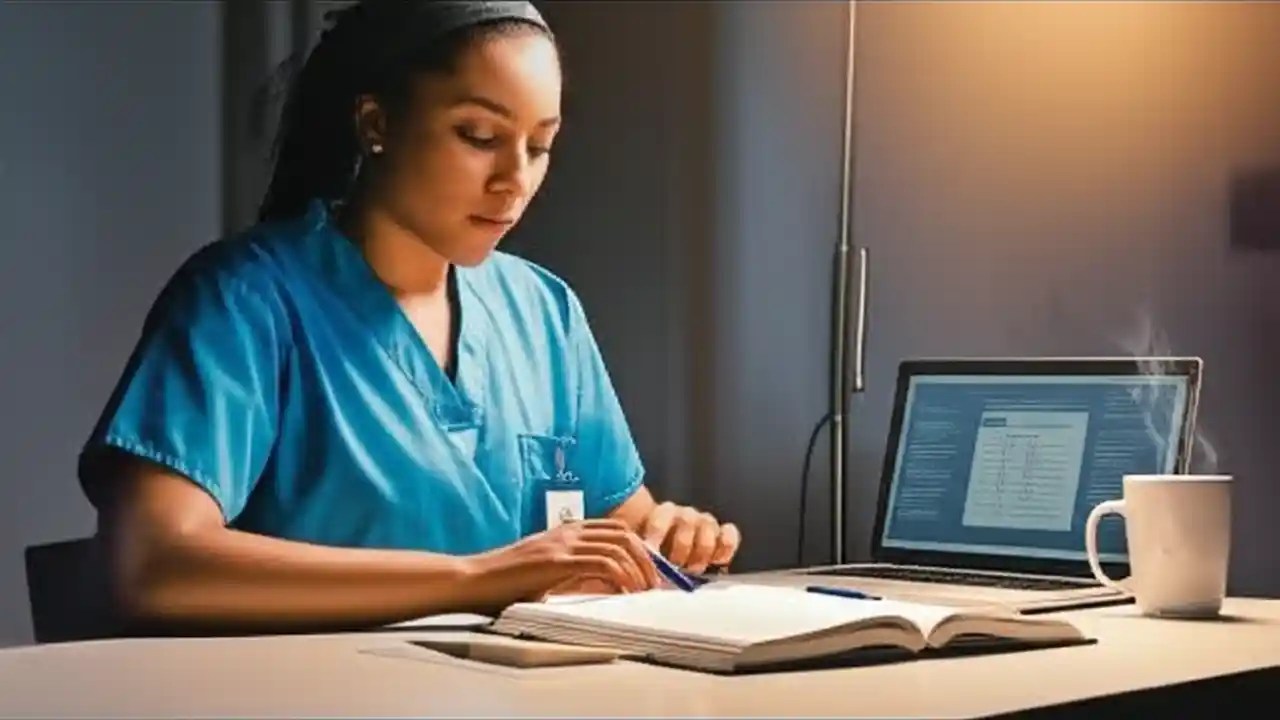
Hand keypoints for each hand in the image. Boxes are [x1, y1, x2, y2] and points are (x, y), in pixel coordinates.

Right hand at [474, 519, 662, 602]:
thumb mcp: (544, 573)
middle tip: (656, 583)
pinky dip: (620, 578)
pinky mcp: (557, 562)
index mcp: (565, 531)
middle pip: (623, 534)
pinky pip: (602, 564)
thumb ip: (570, 572)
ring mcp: (562, 544)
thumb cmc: (504, 583)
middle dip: (646, 558)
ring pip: (618, 548)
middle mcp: (567, 532)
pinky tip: (625, 594)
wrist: (474, 581)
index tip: (649, 572)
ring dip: (638, 570)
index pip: (615, 529)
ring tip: (645, 591)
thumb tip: (601, 586)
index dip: (638, 548)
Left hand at [639, 502, 740, 573]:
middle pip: (687, 521)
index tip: (652, 552)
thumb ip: (644, 557)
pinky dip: (726, 548)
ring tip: (693, 569)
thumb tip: (645, 567)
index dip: (656, 534)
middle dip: (681, 548)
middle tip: (676, 567)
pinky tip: (718, 561)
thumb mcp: (645, 553)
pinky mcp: (721, 536)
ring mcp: (705, 523)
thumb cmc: (655, 554)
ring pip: (709, 526)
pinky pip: (730, 535)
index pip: (660, 519)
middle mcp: (685, 514)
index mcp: (662, 514)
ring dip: (701, 551)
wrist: (671, 551)